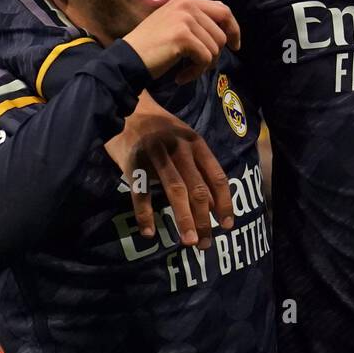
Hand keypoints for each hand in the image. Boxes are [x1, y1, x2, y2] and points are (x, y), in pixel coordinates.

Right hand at [106, 93, 234, 248]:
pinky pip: (141, 193)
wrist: (126, 108)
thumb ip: (198, 169)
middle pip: (197, 188)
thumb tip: (212, 206)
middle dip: (204, 219)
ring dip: (183, 219)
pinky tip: (150, 233)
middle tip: (206, 243)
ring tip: (189, 242)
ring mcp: (156, 155)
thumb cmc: (161, 131)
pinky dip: (145, 215)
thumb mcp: (185, 143)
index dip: (224, 202)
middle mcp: (179, 148)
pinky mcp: (133, 162)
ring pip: (175, 191)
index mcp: (197, 143)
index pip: (217, 177)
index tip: (227, 225)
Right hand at [123, 0, 240, 83]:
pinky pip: (205, 59)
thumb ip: (197, 22)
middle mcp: (186, 5)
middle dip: (218, 52)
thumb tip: (226, 31)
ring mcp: (184, 19)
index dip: (233, 28)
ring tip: (187, 71)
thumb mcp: (174, 25)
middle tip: (208, 66)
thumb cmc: (151, 47)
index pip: (222, 9)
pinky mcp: (183, 36)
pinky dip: (196, 72)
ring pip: (215, 47)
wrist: (127, 59)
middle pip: (222, 31)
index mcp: (185, 0)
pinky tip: (181, 77)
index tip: (235, 45)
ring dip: (204, 65)